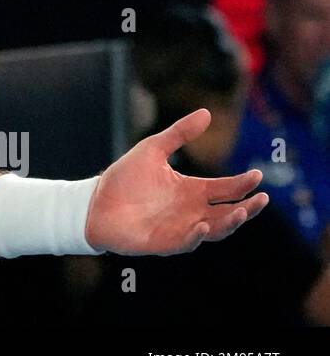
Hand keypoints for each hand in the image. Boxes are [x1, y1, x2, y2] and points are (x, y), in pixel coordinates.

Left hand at [85, 108, 268, 255]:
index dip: (242, 183)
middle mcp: (192, 211)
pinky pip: (186, 242)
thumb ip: (179, 134)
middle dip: (248, 207)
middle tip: (262, 198)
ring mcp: (180, 229)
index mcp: (192, 190)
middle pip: (229, 212)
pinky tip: (203, 226)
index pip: (226, 189)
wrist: (94, 202)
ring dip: (230, 223)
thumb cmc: (124, 178)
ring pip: (215, 230)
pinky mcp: (165, 242)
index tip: (257, 175)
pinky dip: (196, 236)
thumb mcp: (153, 149)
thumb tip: (206, 112)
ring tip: (242, 211)